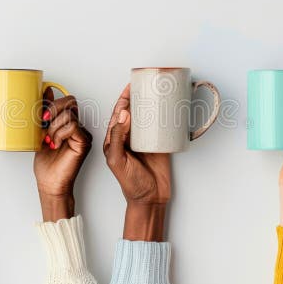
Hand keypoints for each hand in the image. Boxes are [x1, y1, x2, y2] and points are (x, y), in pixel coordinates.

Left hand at [34, 92, 91, 221]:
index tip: (41, 115)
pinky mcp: (83, 142)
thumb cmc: (46, 164)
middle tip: (44, 123)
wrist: (49, 183)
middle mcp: (78, 127)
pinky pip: (73, 126)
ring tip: (49, 140)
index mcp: (68, 123)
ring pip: (69, 115)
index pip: (66, 101)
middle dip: (53, 109)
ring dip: (53, 127)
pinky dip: (60, 133)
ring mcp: (82, 134)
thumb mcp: (40, 132)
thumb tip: (46, 91)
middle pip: (70, 102)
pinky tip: (55, 143)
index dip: (53, 103)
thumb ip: (45, 113)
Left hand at [103, 84, 170, 241]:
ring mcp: (144, 141)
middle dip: (137, 97)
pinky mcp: (158, 145)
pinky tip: (167, 109)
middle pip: (133, 112)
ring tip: (156, 92)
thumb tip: (123, 114)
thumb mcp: (118, 160)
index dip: (123, 98)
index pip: (117, 114)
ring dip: (150, 105)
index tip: (130, 86)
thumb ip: (117, 138)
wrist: (150, 199)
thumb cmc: (130, 184)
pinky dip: (163, 117)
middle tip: (145, 84)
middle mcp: (129, 138)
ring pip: (146, 118)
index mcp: (114, 140)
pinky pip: (160, 127)